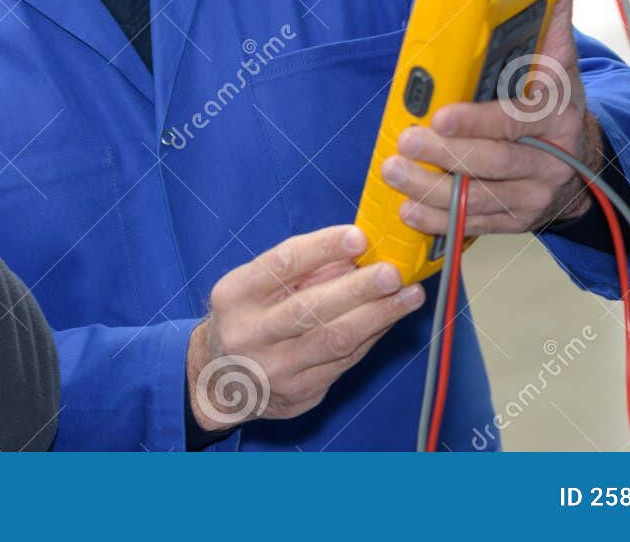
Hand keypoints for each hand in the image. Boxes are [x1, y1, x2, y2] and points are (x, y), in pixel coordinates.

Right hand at [186, 225, 425, 432]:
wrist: (219, 380)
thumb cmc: (247, 317)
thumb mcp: (256, 286)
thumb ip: (302, 269)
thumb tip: (357, 248)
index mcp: (236, 294)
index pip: (282, 265)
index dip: (323, 248)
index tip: (359, 236)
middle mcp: (250, 333)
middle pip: (310, 308)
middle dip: (358, 288)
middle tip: (393, 271)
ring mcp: (275, 368)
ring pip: (334, 339)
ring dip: (378, 315)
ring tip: (410, 295)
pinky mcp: (299, 393)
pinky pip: (344, 361)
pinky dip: (372, 336)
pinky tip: (392, 318)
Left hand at [382, 0, 600, 235]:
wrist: (585, 161)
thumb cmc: (554, 101)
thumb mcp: (558, 60)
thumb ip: (549, 19)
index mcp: (557, 112)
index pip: (516, 119)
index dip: (477, 120)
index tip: (439, 115)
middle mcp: (551, 158)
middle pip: (494, 162)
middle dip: (444, 155)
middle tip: (404, 143)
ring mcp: (535, 195)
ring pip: (480, 199)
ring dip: (430, 191)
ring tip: (394, 173)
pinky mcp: (518, 221)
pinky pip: (476, 226)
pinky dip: (439, 223)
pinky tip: (409, 210)